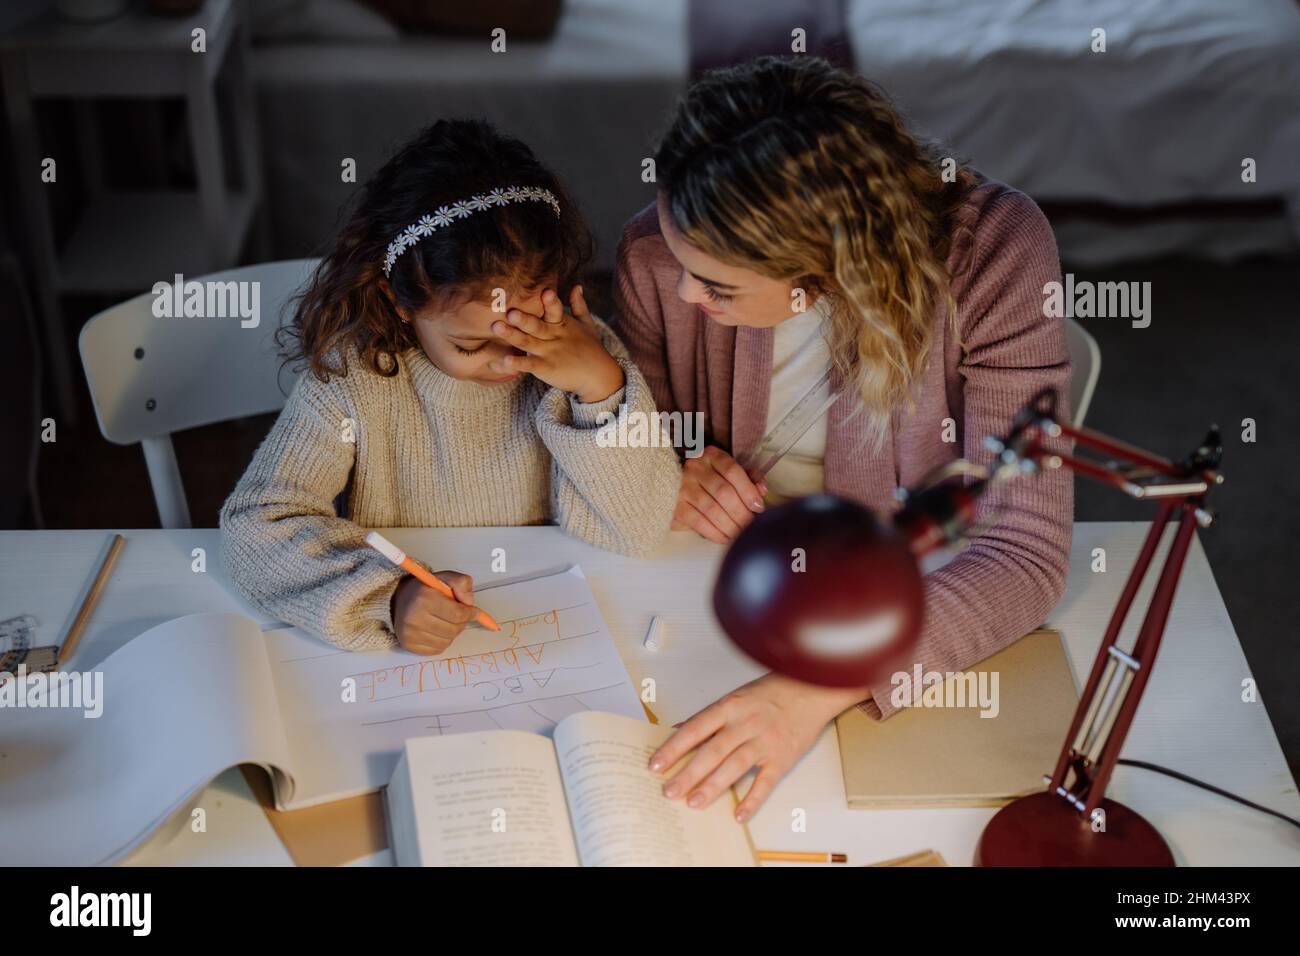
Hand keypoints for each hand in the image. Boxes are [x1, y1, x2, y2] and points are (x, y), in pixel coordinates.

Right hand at [391, 570, 476, 654]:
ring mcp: (410, 634)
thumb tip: (470, 602)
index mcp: (424, 598)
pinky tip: (437, 630)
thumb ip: (461, 583)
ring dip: (452, 632)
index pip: (458, 614)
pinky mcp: (409, 645)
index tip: (473, 611)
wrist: (399, 601)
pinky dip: (442, 641)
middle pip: (454, 630)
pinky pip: (437, 649)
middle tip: (459, 615)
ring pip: (447, 641)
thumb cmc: (423, 591)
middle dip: (462, 622)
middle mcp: (414, 618)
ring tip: (446, 621)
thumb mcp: (444, 578)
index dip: (470, 613)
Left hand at [491, 286, 624, 403]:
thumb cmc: (591, 348)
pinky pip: (529, 365)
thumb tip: (576, 286)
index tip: (545, 292)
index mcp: (562, 324)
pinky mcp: (546, 368)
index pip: (556, 311)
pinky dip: (517, 363)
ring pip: (528, 343)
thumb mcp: (587, 324)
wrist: (600, 377)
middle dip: (524, 319)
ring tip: (496, 328)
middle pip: (537, 326)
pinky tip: (504, 360)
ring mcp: (549, 353)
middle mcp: (554, 337)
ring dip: (512, 336)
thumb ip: (579, 305)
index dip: (551, 303)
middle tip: (509, 311)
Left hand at [648, 673, 868, 821]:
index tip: (656, 764)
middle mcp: (746, 723)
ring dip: (713, 786)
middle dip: (688, 773)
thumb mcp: (736, 696)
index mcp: (730, 706)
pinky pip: (766, 782)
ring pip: (735, 766)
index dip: (674, 746)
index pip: (695, 728)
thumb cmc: (772, 693)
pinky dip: (752, 799)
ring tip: (694, 802)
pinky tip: (739, 814)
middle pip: (712, 751)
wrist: (812, 690)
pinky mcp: (783, 757)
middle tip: (669, 791)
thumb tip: (678, 730)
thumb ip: (709, 717)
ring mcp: (765, 741)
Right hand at [671, 445, 768, 543]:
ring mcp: (683, 487)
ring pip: (712, 509)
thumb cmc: (709, 480)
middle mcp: (695, 468)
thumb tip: (762, 489)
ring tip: (740, 533)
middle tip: (750, 525)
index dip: (748, 491)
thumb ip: (748, 478)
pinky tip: (725, 537)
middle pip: (723, 492)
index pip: (732, 471)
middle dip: (741, 512)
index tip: (758, 506)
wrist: (675, 486)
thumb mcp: (728, 472)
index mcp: (711, 456)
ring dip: (730, 525)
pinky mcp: (676, 506)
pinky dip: (715, 533)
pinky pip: (699, 522)